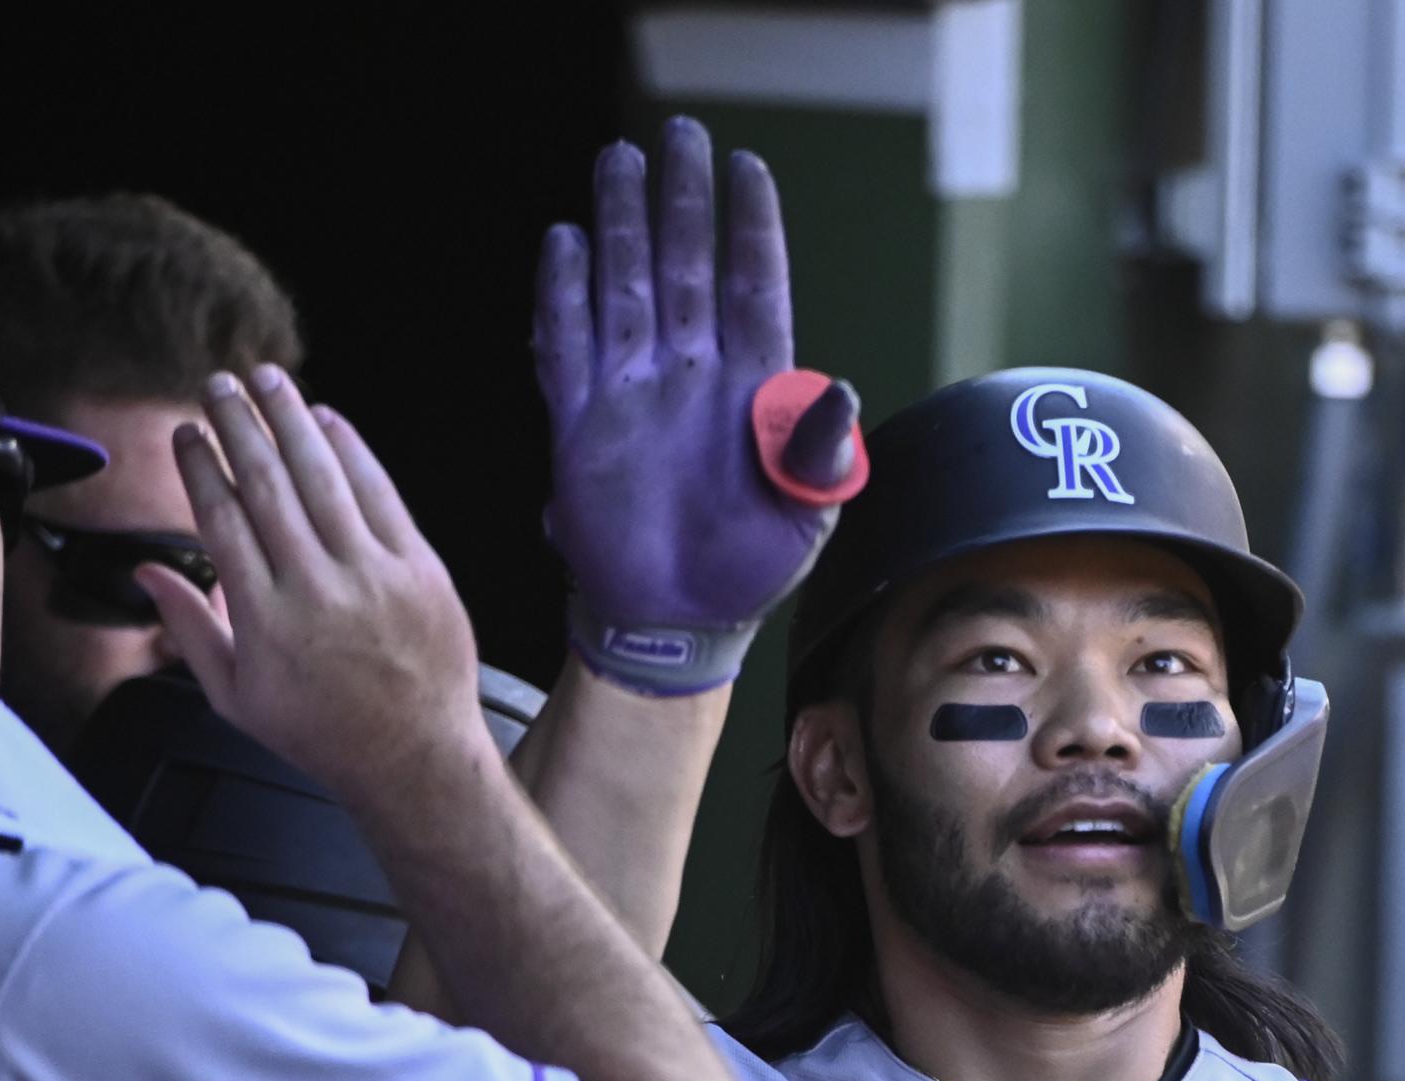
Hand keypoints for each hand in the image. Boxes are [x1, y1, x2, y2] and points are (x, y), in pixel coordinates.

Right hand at [147, 364, 492, 798]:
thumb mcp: (238, 698)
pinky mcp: (419, 569)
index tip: (188, 434)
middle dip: (238, 425)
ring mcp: (372, 575)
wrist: (415, 758)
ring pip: (322, 477)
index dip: (201, 467)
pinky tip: (327, 420)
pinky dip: (351, 451)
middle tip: (217, 386)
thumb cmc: (324, 732)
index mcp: (264, 619)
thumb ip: (190, 627)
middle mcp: (316, 589)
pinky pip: (379, 494)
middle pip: (267, 484)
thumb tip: (146, 574)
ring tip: (267, 381)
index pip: (222, 519)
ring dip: (290, 419)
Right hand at [538, 116, 860, 690]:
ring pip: (625, 287)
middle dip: (682, 201)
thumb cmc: (751, 567)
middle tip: (680, 135)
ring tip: (618, 162)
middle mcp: (693, 375)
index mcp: (754, 390)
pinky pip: (567, 345)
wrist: (678, 621)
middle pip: (685, 268)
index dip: (751, 230)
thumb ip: (818, 452)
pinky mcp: (582, 421)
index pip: (754, 288)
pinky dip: (563, 297)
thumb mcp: (807, 517)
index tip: (748, 170)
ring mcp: (635, 391)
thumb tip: (841, 389)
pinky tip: (565, 245)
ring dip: (622, 226)